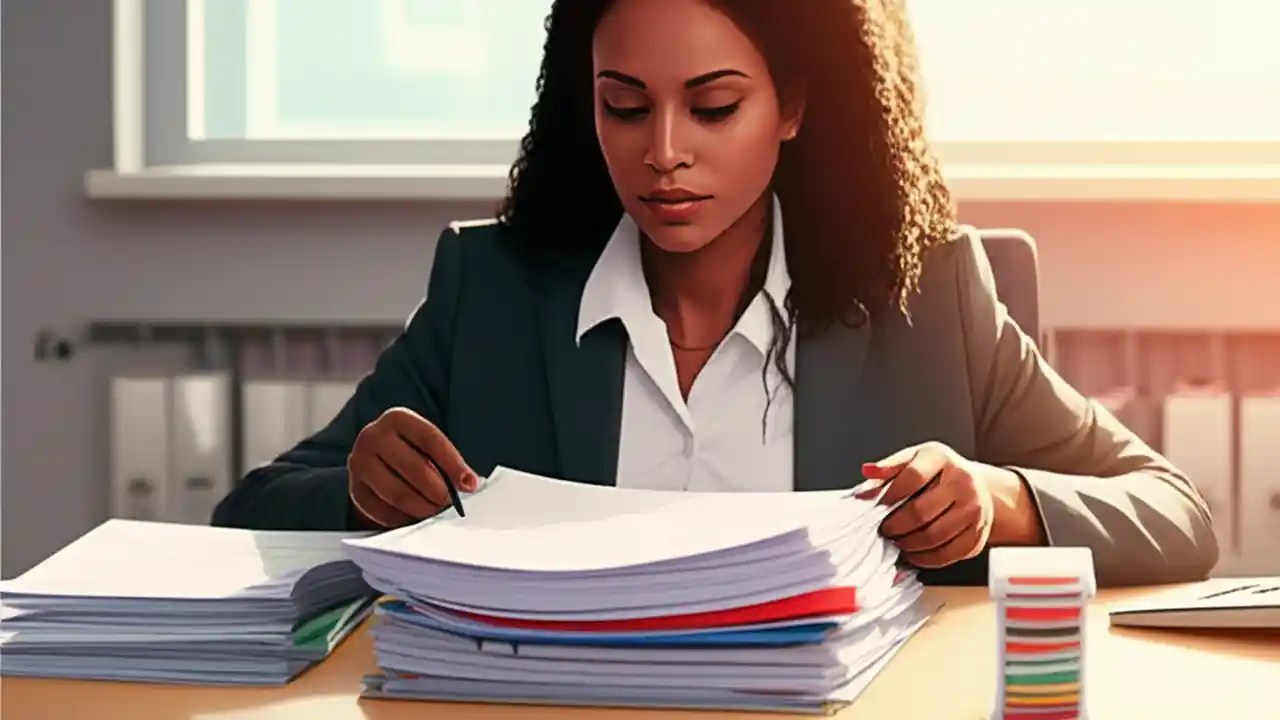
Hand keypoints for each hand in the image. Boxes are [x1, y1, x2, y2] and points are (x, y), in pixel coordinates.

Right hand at [347, 407, 477, 528]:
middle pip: (414, 467)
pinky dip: (403, 519)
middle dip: (439, 490)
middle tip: (451, 502)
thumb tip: (468, 483)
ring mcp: (359, 463)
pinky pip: (382, 511)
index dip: (453, 463)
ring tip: (436, 511)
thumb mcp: (426, 446)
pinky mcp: (355, 489)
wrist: (377, 459)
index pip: (430, 438)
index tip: (469, 483)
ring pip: (397, 493)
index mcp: (397, 418)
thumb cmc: (411, 451)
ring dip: (423, 507)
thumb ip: (446, 461)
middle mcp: (373, 436)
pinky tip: (415, 516)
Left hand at [855, 441, 997, 568]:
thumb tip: (867, 472)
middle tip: (884, 529)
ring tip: (896, 540)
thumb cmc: (939, 473)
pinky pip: (947, 554)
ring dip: (907, 544)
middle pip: (920, 512)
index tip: (878, 506)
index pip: (912, 477)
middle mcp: (963, 483)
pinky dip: (924, 559)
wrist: (977, 487)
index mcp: (942, 458)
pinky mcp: (977, 534)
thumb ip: (889, 467)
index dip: (890, 495)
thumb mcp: (914, 459)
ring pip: (932, 537)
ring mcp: (974, 510)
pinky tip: (913, 552)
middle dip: (895, 526)